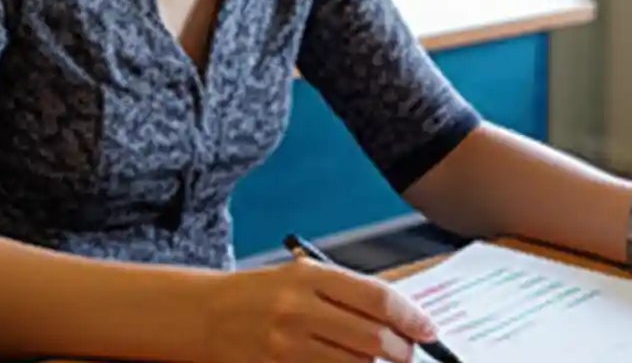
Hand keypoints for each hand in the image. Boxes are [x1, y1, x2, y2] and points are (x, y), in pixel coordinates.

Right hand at [199, 257, 436, 362]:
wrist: (203, 314)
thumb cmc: (259, 294)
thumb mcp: (300, 277)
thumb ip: (346, 294)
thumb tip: (400, 317)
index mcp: (309, 277)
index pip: (377, 297)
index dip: (410, 317)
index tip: (428, 330)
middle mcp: (298, 309)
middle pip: (372, 338)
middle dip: (400, 350)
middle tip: (408, 353)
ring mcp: (285, 346)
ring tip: (377, 362)